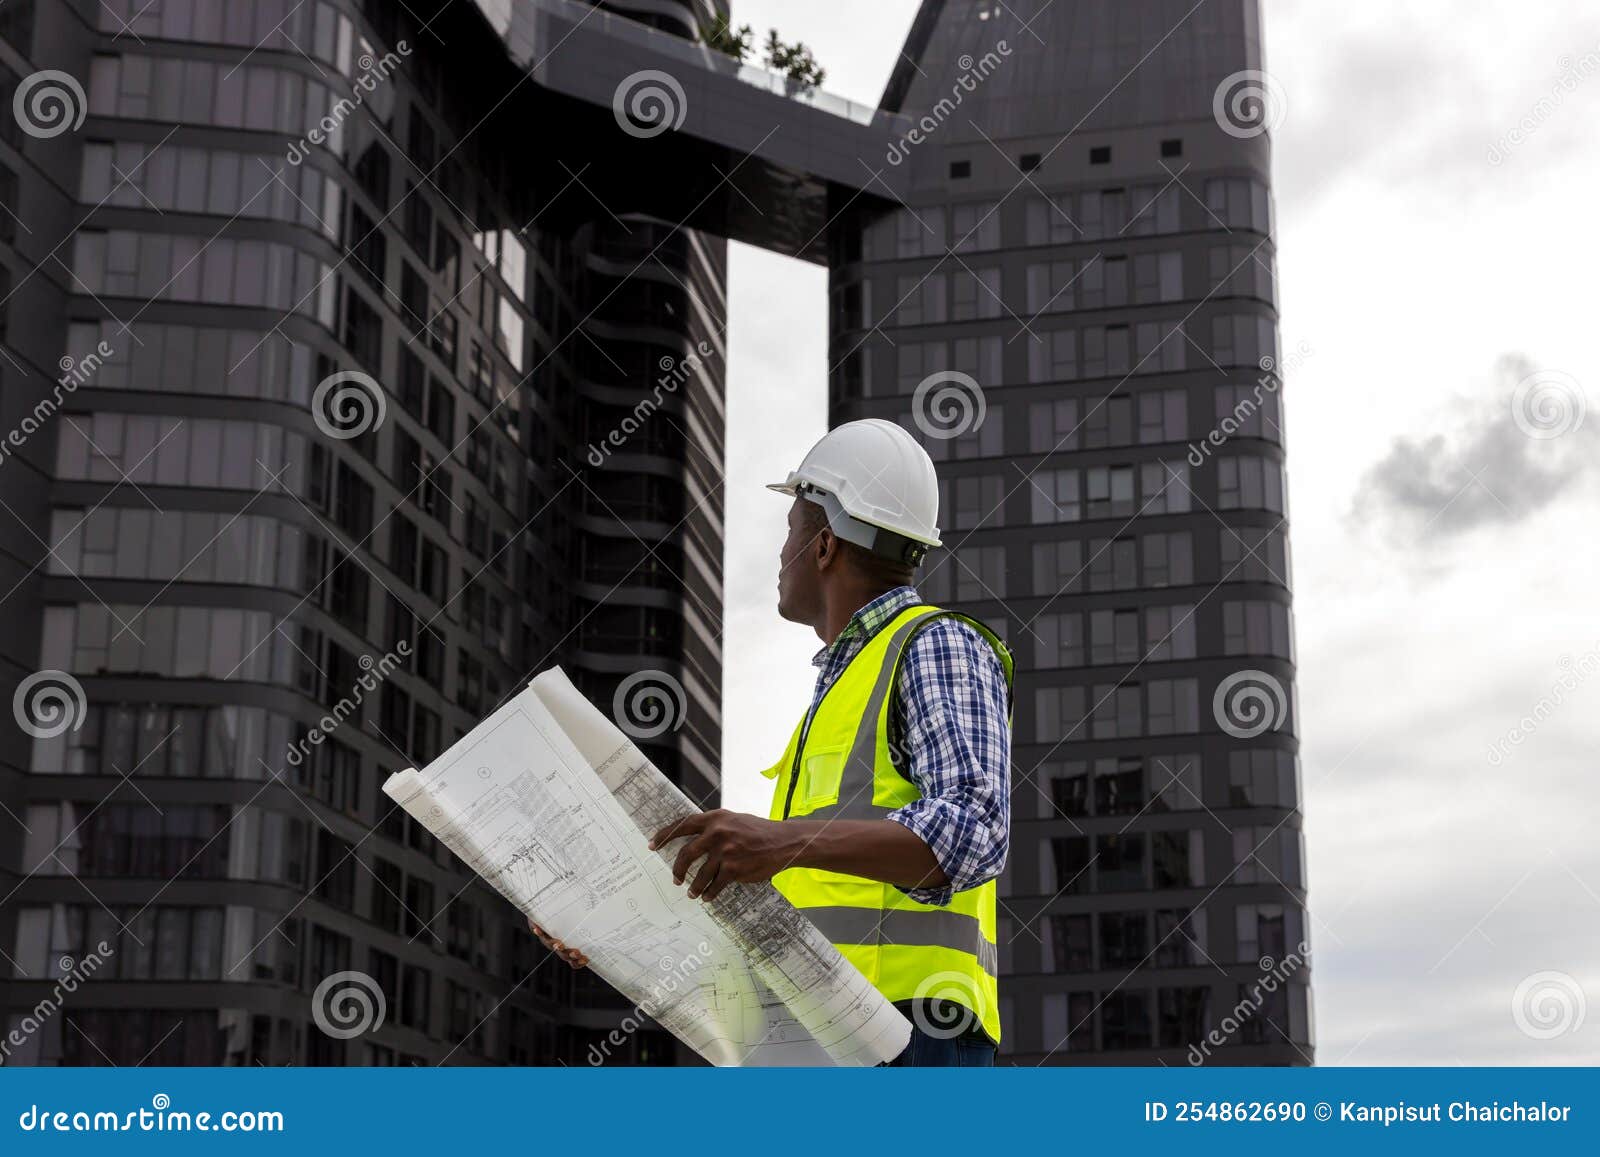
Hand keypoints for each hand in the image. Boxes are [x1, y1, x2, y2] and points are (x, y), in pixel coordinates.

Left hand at [527, 916, 588, 968]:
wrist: (545, 914)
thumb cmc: (567, 921)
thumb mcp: (580, 927)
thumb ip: (592, 926)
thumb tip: (614, 918)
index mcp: (569, 948)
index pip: (574, 961)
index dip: (579, 962)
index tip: (586, 959)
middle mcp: (560, 946)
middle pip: (564, 955)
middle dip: (570, 954)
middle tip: (576, 952)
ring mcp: (550, 940)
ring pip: (552, 946)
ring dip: (556, 946)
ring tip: (559, 944)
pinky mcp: (541, 932)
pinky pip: (540, 933)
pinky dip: (538, 931)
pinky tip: (536, 929)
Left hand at [649, 809, 800, 901]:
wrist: (784, 842)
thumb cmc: (758, 831)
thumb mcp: (734, 820)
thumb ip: (714, 826)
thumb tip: (693, 838)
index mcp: (716, 818)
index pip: (683, 825)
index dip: (665, 835)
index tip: (652, 845)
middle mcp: (717, 833)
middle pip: (686, 853)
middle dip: (677, 869)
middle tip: (674, 878)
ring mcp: (725, 851)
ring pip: (700, 874)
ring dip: (694, 887)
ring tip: (692, 893)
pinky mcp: (734, 869)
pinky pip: (715, 885)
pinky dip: (710, 893)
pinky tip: (708, 897)